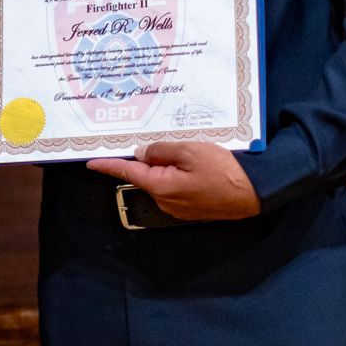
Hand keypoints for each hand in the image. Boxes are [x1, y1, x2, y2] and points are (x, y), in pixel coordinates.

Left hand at [87, 142, 261, 221]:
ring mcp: (179, 207)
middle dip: (146, 158)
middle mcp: (165, 201)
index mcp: (161, 186)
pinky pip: (176, 186)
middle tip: (151, 138)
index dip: (108, 166)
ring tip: (182, 148)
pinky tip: (191, 162)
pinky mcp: (191, 207)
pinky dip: (177, 173)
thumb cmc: (224, 171)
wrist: (255, 194)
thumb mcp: (190, 151)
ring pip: (162, 180)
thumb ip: (161, 150)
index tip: (90, 162)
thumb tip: (142, 153)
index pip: (127, 173)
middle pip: (146, 174)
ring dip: (165, 165)